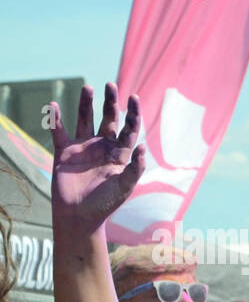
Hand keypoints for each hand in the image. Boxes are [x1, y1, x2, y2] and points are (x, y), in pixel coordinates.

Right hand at [50, 83, 144, 234]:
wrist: (80, 216)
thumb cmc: (106, 203)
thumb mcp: (124, 187)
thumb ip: (135, 168)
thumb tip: (143, 147)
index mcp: (120, 154)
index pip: (128, 130)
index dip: (132, 114)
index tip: (133, 98)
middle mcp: (102, 147)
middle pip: (108, 119)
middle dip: (110, 103)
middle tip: (111, 85)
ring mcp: (83, 148)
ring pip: (84, 119)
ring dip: (85, 104)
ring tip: (88, 87)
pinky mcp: (64, 152)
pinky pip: (58, 132)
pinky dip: (55, 119)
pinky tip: (53, 106)